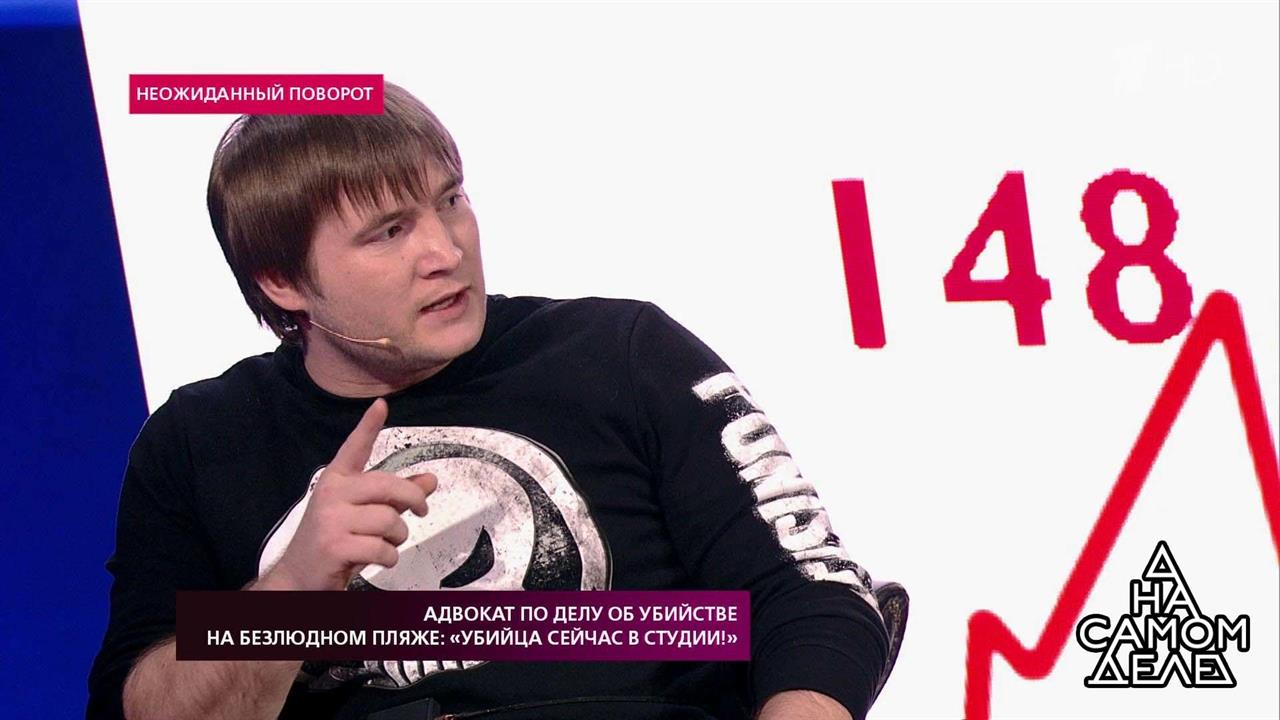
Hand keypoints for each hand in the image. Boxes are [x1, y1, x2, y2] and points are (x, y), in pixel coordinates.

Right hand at [257, 398, 436, 591]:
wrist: (298, 577)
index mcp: (337, 480)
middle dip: (414, 500)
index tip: (381, 405)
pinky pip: (383, 548)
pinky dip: (389, 558)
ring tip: (385, 544)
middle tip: (421, 510)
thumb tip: (429, 481)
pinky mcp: (335, 546)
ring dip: (398, 537)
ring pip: (390, 520)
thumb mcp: (363, 514)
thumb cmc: (334, 540)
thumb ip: (395, 497)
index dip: (368, 426)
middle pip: (388, 486)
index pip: (354, 448)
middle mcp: (332, 494)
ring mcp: (331, 520)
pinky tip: (377, 559)